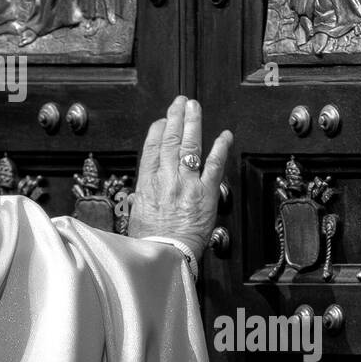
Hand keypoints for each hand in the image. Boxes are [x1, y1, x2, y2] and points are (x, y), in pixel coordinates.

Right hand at [128, 97, 231, 266]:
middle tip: (180, 102)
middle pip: (170, 141)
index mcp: (146, 184)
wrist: (164, 258)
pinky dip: (220, 148)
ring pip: (190, 146)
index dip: (158, 131)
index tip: (163, 121)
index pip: (151, 148)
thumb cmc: (148, 244)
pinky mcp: (206, 194)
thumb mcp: (135, 217)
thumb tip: (141, 194)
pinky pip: (214, 165)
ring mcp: (187, 184)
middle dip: (175, 117)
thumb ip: (142, 200)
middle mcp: (166, 179)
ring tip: (194, 107)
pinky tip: (225, 135)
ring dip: (193, 123)